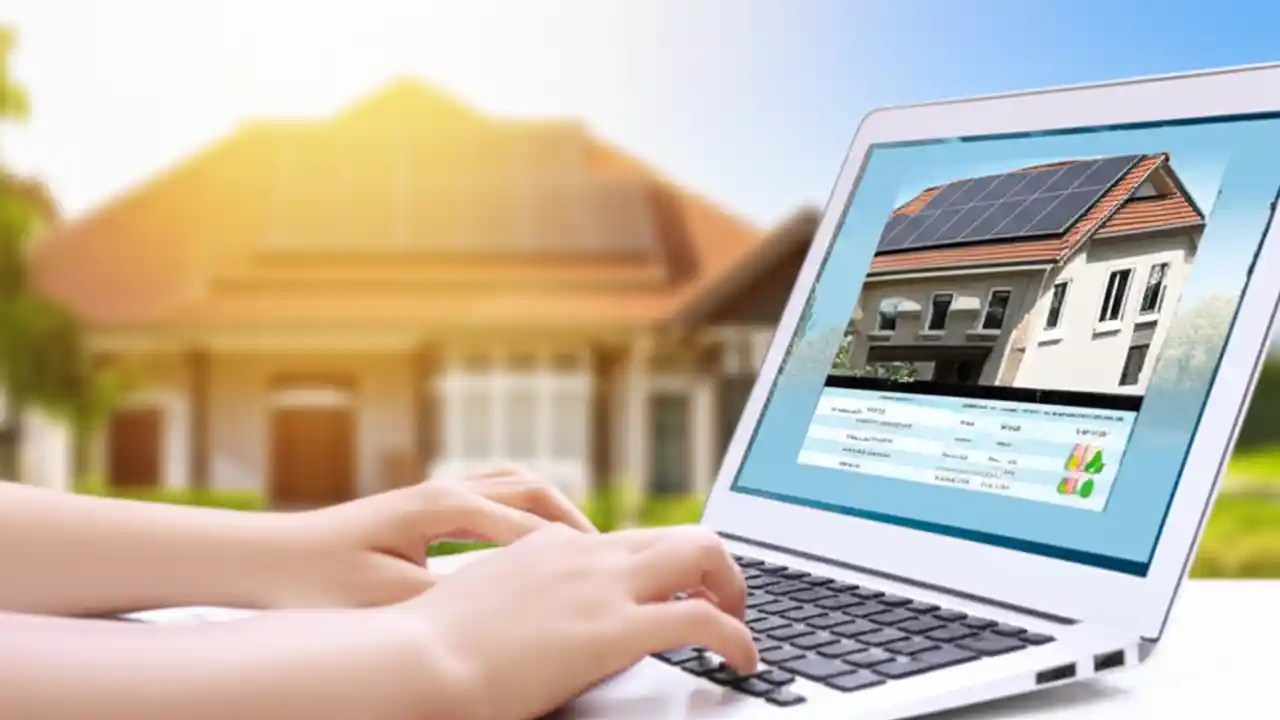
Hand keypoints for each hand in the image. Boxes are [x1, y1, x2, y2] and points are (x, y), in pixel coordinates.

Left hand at [264, 465, 595, 607]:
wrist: (266, 559)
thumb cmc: (318, 581)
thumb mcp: (388, 599)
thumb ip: (452, 596)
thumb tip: (505, 600)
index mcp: (442, 506)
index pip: (527, 526)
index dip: (571, 551)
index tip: (608, 571)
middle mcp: (445, 489)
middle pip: (531, 490)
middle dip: (573, 520)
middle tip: (608, 555)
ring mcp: (435, 491)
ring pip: (513, 484)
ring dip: (551, 508)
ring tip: (580, 542)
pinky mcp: (424, 505)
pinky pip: (493, 492)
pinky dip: (524, 507)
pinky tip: (528, 535)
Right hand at [394, 523, 756, 719]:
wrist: (419, 662)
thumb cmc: (434, 647)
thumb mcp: (483, 603)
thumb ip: (520, 597)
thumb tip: (534, 620)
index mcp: (554, 546)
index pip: (631, 541)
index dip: (666, 565)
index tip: (677, 589)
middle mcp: (587, 553)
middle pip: (679, 533)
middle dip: (716, 565)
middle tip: (725, 601)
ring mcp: (604, 586)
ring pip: (703, 554)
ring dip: (734, 588)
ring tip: (740, 625)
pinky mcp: (617, 629)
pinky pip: (704, 621)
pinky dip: (737, 638)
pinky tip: (743, 661)